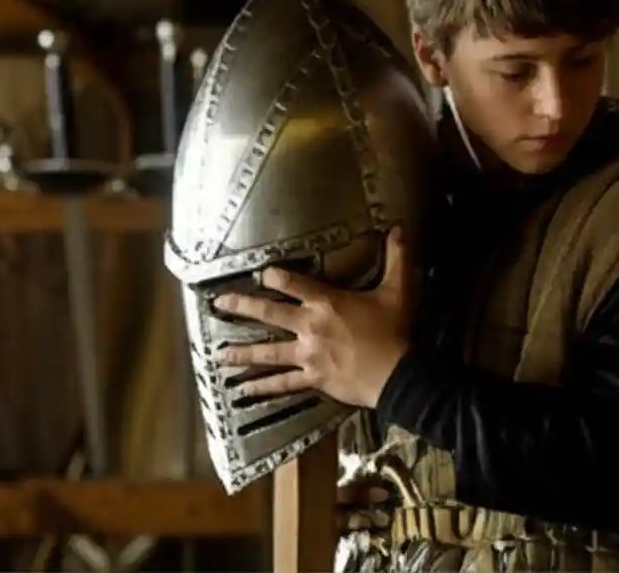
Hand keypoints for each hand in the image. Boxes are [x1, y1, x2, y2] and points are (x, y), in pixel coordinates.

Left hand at [211, 227, 413, 407]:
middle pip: (269, 314)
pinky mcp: (312, 378)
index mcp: (328, 302)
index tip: (261, 273)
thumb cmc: (395, 331)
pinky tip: (244, 389)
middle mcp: (310, 326)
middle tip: (219, 303)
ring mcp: (308, 354)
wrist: (397, 374)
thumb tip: (399, 229)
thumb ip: (398, 258)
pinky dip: (263, 386)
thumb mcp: (399, 290)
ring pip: (268, 352)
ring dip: (242, 352)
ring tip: (218, 355)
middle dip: (243, 306)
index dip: (275, 277)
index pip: (295, 284)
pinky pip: (283, 383)